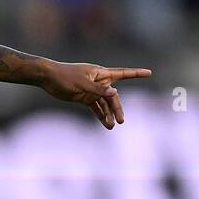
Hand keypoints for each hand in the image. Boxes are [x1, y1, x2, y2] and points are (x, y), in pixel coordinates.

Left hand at [35, 61, 150, 128]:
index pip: (122, 73)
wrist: (49, 78)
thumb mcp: (83, 84)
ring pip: (105, 104)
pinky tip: (106, 124)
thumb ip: (99, 90)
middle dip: (118, 108)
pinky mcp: (85, 97)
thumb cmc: (65, 76)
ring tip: (112, 126)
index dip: (136, 73)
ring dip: (109, 114)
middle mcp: (99, 81)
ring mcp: (92, 90)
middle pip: (113, 96)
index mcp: (101, 73)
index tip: (149, 72)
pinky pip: (96, 107)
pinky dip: (100, 115)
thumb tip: (115, 93)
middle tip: (121, 120)